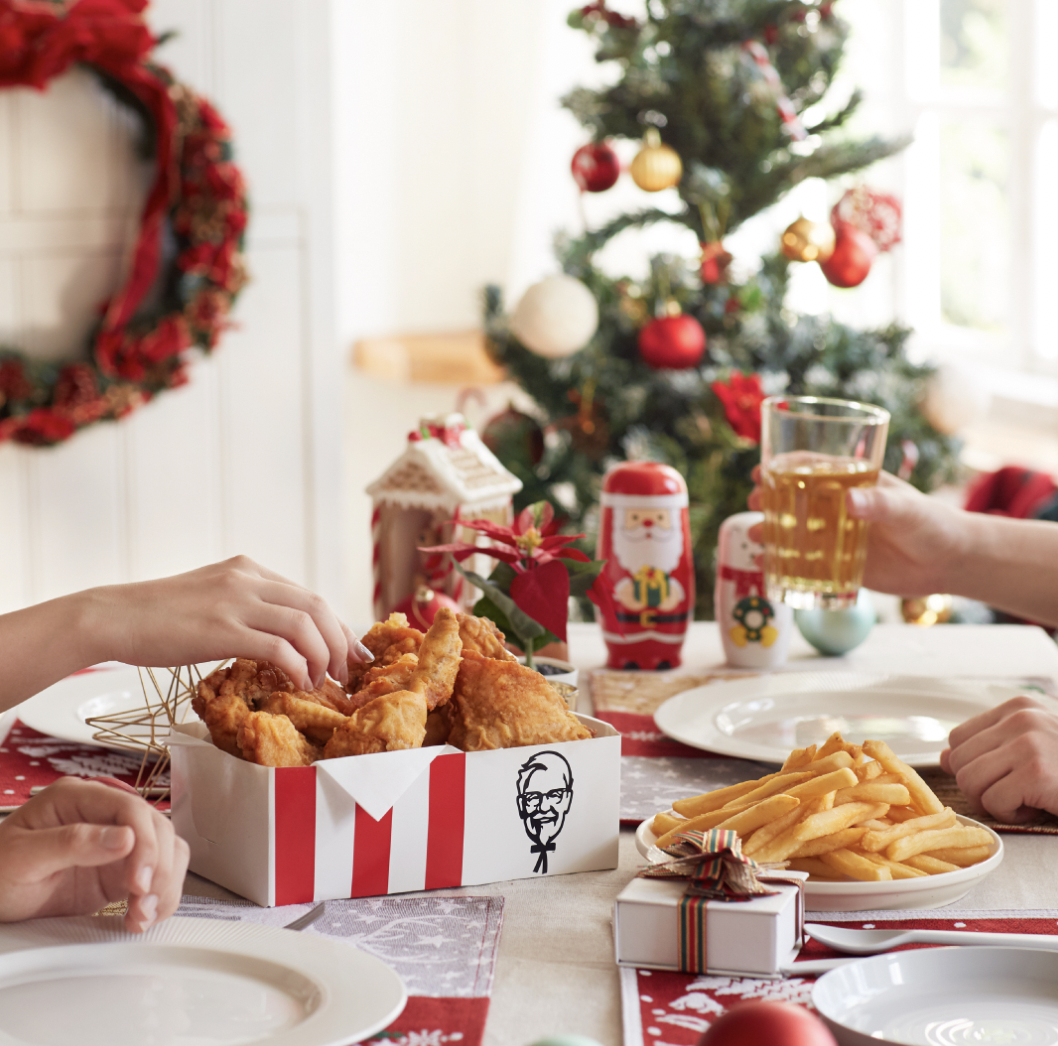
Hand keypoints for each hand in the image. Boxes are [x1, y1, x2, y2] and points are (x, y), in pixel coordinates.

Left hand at [0, 778, 188, 931]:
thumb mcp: (22, 857)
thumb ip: (71, 843)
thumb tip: (124, 838)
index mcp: (79, 797)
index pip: (131, 808)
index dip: (144, 843)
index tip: (139, 880)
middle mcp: (105, 814)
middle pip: (157, 829)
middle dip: (158, 868)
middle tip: (141, 901)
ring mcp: (117, 841)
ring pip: (167, 850)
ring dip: (164, 884)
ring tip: (141, 914)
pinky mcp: (123, 868)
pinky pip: (160, 874)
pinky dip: (160, 896)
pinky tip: (141, 915)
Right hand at [84, 556, 371, 690]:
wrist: (113, 617)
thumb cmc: (158, 616)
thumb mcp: (211, 597)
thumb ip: (246, 606)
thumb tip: (279, 636)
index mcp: (248, 569)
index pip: (309, 595)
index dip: (336, 625)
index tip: (351, 651)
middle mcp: (247, 578)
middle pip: (316, 606)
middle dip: (339, 641)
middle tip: (347, 672)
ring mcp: (235, 601)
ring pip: (304, 624)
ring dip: (322, 656)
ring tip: (323, 682)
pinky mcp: (221, 629)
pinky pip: (278, 647)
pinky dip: (296, 666)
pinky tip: (297, 682)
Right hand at [748, 467, 966, 596]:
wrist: (949, 563)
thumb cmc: (932, 524)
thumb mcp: (907, 510)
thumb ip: (879, 504)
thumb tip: (849, 501)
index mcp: (852, 483)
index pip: (811, 468)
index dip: (782, 466)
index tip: (761, 471)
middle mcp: (838, 507)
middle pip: (794, 498)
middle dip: (768, 500)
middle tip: (753, 505)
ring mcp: (836, 535)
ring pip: (795, 531)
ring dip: (771, 532)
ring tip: (755, 538)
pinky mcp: (839, 564)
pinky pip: (806, 564)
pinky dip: (784, 565)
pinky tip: (767, 567)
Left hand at [940, 697, 1057, 822]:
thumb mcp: (1031, 747)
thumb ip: (988, 747)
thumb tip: (943, 758)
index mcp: (1018, 708)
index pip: (958, 738)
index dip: (972, 765)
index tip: (1003, 776)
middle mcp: (1021, 720)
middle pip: (958, 762)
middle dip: (982, 787)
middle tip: (1017, 792)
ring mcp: (1029, 744)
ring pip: (969, 782)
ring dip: (995, 802)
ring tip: (1027, 798)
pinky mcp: (1036, 773)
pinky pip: (993, 802)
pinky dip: (1011, 815)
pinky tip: (1038, 807)